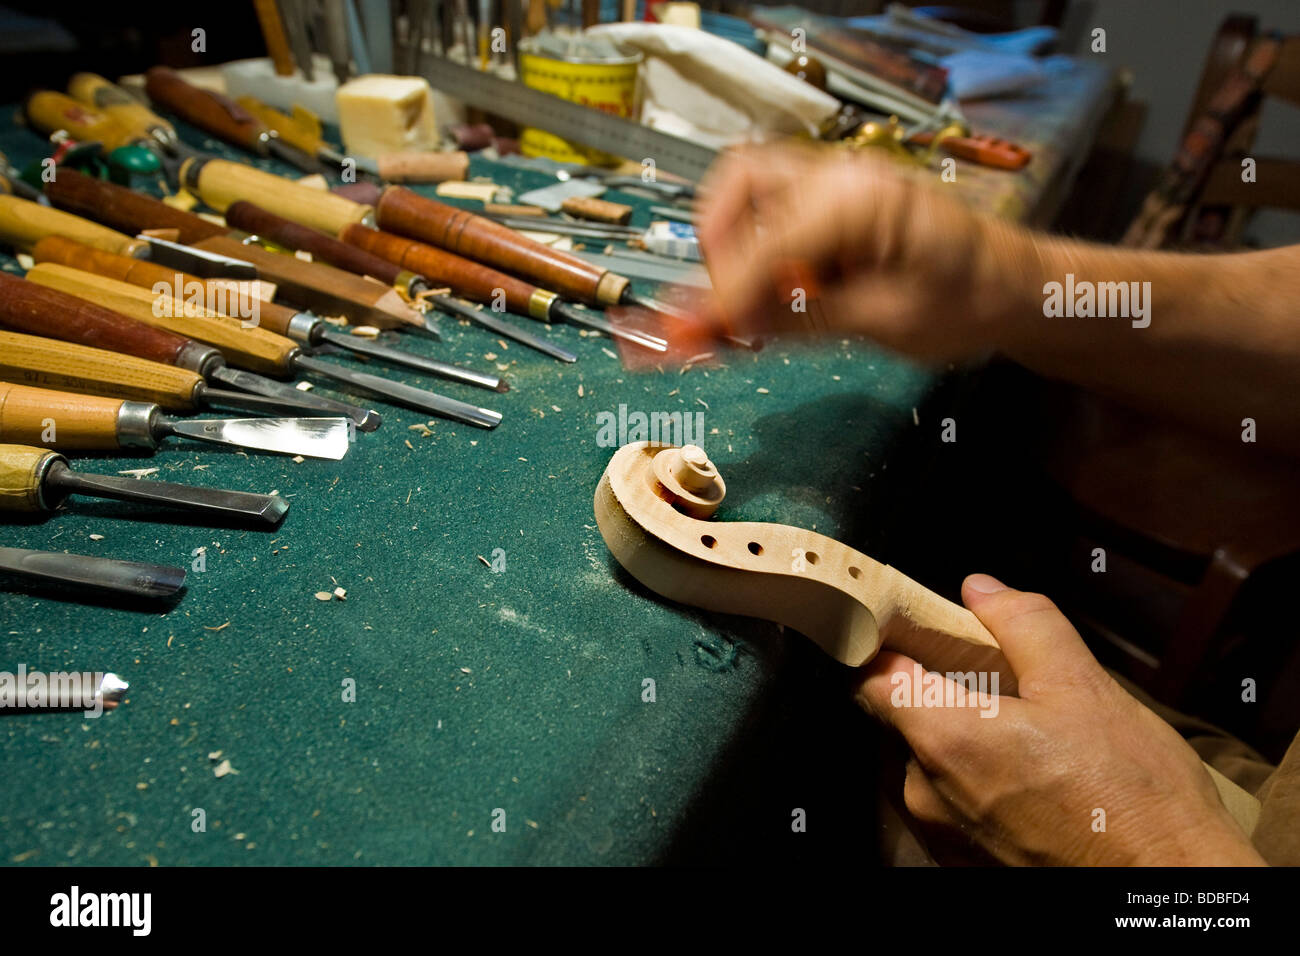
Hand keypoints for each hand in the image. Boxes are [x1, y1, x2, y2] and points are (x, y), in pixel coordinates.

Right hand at [694, 145, 1032, 360]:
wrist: (1016, 287)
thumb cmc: (968, 303)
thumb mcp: (884, 322)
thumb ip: (796, 320)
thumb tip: (721, 329)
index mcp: (861, 199)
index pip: (765, 243)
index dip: (723, 294)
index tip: (689, 337)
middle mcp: (842, 173)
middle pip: (738, 185)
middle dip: (719, 252)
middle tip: (728, 312)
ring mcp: (837, 179)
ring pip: (746, 192)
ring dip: (735, 248)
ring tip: (756, 307)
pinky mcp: (834, 198)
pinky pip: (772, 211)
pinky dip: (758, 251)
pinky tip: (782, 297)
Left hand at [855, 574, 1265, 865]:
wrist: (1168, 881)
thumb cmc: (1131, 793)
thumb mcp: (1083, 685)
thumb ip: (1023, 625)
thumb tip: (981, 590)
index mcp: (944, 738)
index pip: (871, 680)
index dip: (887, 649)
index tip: (914, 633)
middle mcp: (927, 792)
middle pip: (903, 721)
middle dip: (940, 695)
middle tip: (997, 683)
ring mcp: (945, 833)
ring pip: (930, 765)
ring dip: (963, 742)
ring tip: (1028, 737)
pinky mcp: (967, 863)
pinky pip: (953, 805)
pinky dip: (980, 784)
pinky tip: (1033, 779)